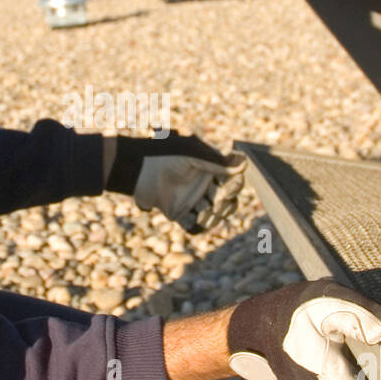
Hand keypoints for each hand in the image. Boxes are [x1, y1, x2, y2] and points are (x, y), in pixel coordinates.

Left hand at [105, 132, 245, 233]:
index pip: (232, 180)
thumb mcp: (193, 153)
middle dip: (227, 203)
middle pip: (227, 200)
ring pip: (214, 214)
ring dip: (215, 215)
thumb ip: (217, 161)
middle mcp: (202, 184)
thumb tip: (244, 162)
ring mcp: (191, 199)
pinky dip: (200, 226)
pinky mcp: (178, 212)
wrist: (136, 166)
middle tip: (218, 200)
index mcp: (209, 167)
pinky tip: (198, 219)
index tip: (229, 186)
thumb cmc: (164, 153)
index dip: (235, 185)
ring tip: (205, 211)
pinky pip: (194, 225)